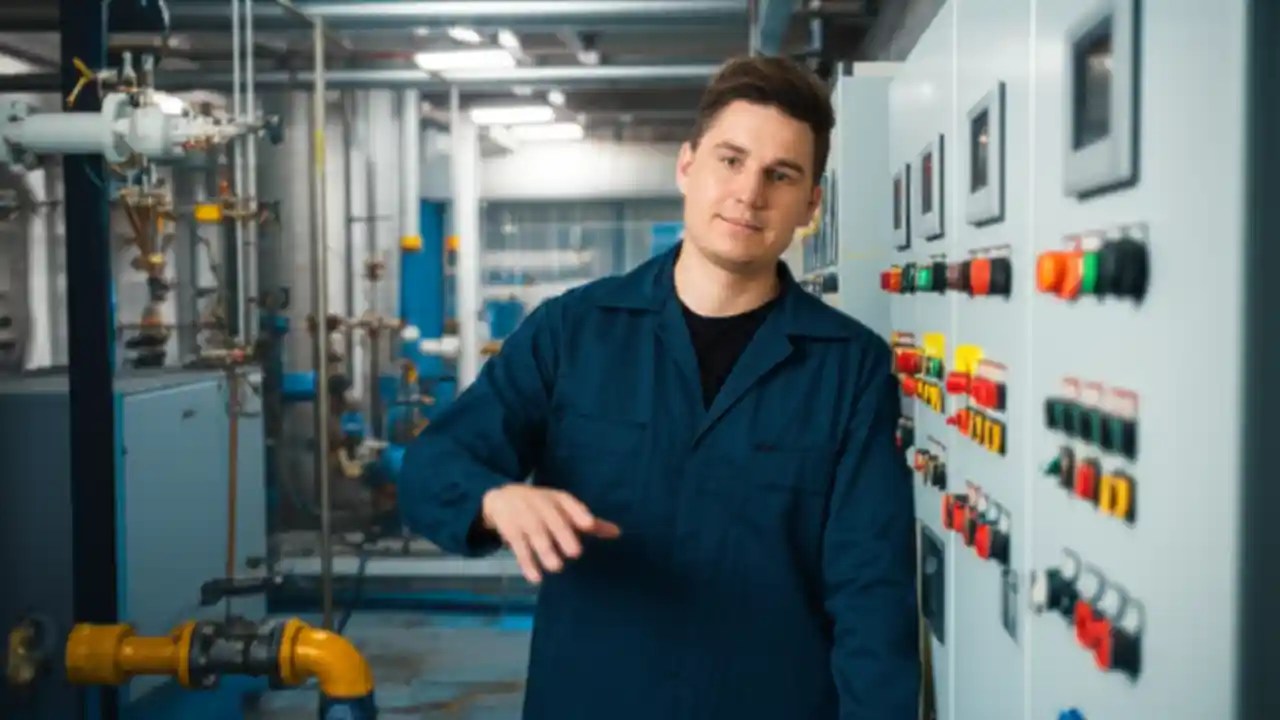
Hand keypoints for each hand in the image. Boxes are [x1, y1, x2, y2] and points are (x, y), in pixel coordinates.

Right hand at [481, 484, 620, 583]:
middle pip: (553, 520)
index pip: (569, 503)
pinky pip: (519, 548)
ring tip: (556, 568)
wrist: (502, 497)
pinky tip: (535, 578)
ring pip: (536, 535)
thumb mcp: (564, 508)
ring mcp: (525, 518)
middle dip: (563, 535)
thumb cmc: (543, 506)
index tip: (589, 524)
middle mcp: (541, 506)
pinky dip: (527, 563)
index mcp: (558, 499)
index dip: (579, 513)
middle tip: (575, 553)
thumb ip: (589, 522)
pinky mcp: (511, 531)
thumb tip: (618, 533)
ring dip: (545, 551)